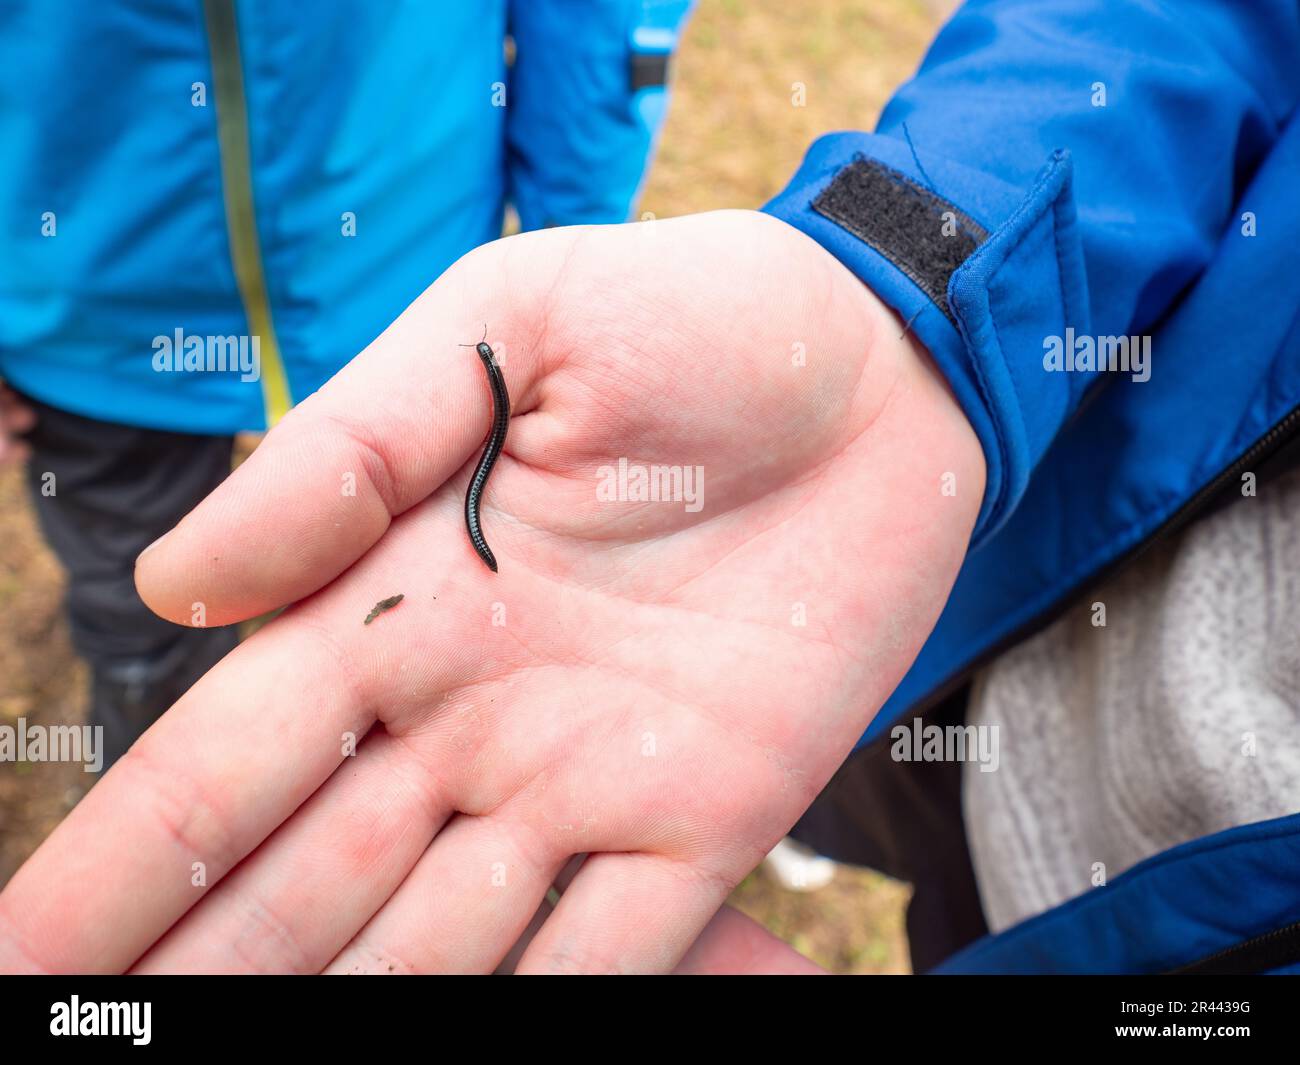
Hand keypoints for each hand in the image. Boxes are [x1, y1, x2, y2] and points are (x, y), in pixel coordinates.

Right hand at [0, 210, 983, 972]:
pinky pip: (617, 952)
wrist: (878, 363)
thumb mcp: (500, 331)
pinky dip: (554, 1007)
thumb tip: (174, 585)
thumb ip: (342, 453)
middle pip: (310, 886)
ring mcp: (590, 778)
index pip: (227, 766)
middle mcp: (475, 715)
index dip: (124, 869)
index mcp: (401, 604)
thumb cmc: (688, 317)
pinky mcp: (712, 813)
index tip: (35, 961)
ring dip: (355, 1007)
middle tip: (123, 1043)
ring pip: (438, 946)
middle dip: (215, 971)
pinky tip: (474, 1047)